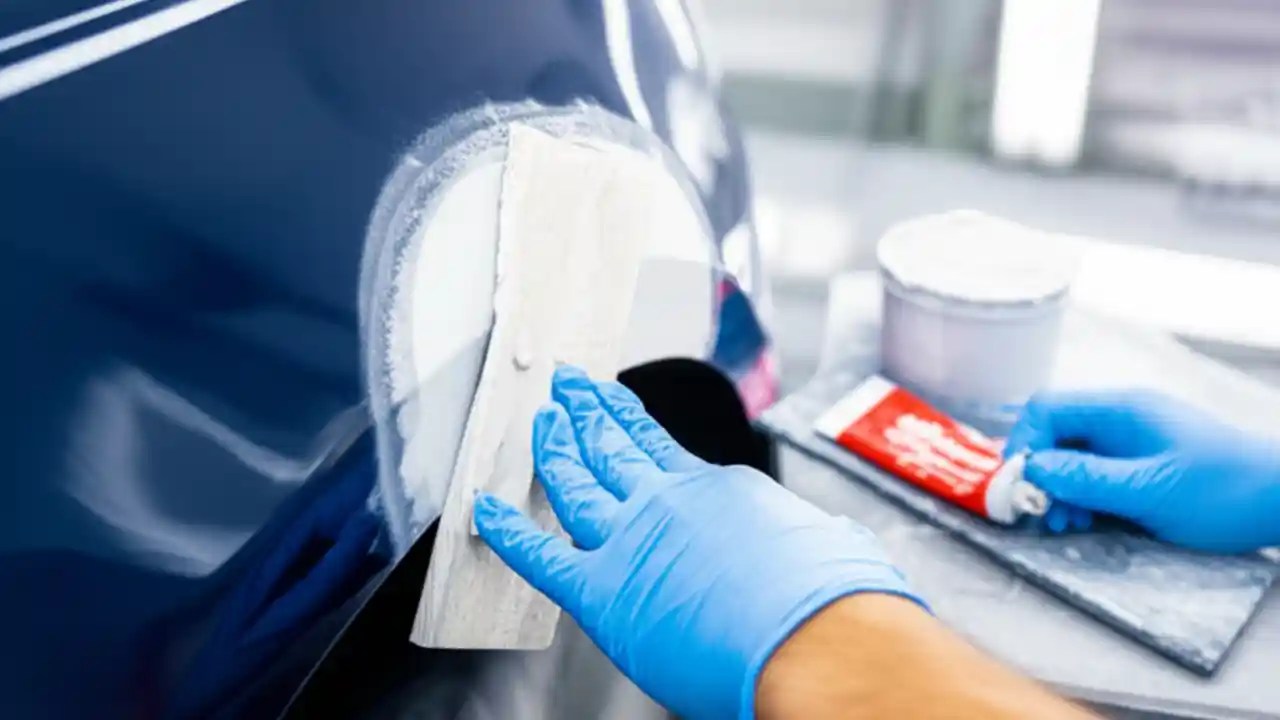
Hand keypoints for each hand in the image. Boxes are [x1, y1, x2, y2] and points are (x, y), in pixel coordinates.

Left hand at [473, 366, 920, 719]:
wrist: (821, 640)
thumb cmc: (837, 602)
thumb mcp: (830, 544)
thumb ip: (808, 538)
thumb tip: (832, 543)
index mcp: (719, 490)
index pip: (658, 444)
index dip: (628, 417)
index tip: (611, 397)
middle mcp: (668, 502)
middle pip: (611, 445)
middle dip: (584, 411)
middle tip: (564, 385)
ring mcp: (631, 539)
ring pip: (575, 483)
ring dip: (551, 448)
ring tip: (538, 422)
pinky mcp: (604, 590)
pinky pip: (540, 556)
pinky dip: (508, 533)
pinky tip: (486, 512)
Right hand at [1005, 389, 1279, 552]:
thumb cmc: (1224, 491)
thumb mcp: (1150, 490)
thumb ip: (1087, 479)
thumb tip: (1033, 470)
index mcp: (1119, 410)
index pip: (1045, 409)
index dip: (1024, 445)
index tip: (1022, 488)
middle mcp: (1119, 419)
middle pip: (1054, 434)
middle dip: (1041, 475)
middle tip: (1046, 517)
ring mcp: (1131, 442)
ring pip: (1071, 458)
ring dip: (1060, 491)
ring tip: (1069, 526)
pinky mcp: (1141, 466)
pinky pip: (1094, 475)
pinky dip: (1082, 497)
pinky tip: (1090, 522)